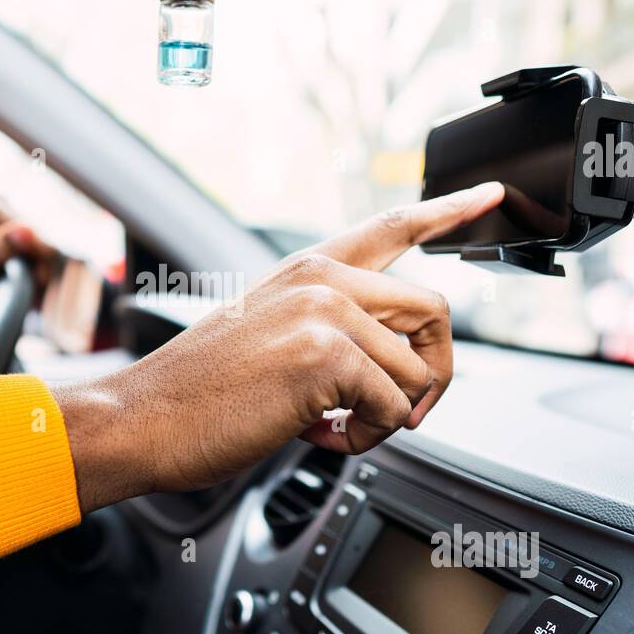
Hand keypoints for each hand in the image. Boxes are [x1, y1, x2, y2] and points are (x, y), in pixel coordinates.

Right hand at [54, 182, 504, 512]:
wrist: (142, 418)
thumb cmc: (199, 390)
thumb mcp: (269, 335)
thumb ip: (332, 331)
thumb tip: (393, 365)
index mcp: (308, 269)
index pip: (393, 227)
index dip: (450, 211)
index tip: (492, 195)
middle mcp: (322, 280)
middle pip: (435, 312)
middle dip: (433, 372)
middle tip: (397, 413)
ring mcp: (325, 312)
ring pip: (417, 371)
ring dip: (388, 418)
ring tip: (335, 427)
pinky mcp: (326, 356)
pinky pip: (393, 409)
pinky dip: (366, 438)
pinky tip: (316, 434)